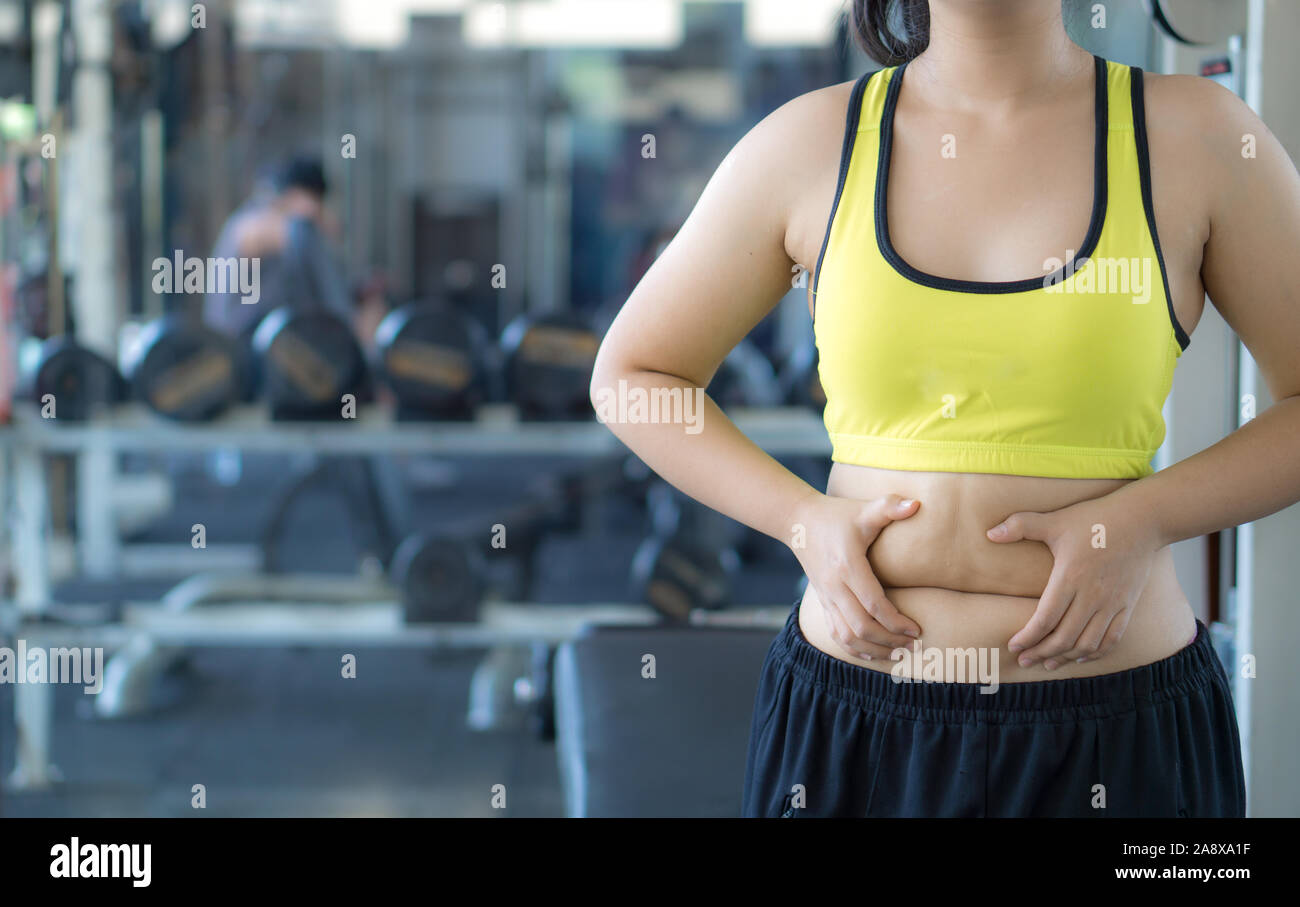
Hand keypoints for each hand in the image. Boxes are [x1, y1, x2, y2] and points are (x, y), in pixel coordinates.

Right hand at [789, 493, 922, 660]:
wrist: (798, 521)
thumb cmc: (837, 515)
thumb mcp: (863, 509)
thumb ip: (889, 506)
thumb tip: (917, 505)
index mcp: (847, 566)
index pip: (873, 604)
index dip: (896, 622)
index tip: (917, 629)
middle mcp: (834, 586)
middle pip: (861, 627)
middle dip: (889, 640)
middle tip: (913, 643)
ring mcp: (826, 597)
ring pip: (847, 637)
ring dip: (873, 649)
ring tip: (897, 652)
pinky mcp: (822, 602)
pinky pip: (836, 634)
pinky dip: (854, 648)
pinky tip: (872, 652)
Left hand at [986, 494, 1162, 669]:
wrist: (1143, 521)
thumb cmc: (1095, 520)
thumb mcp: (1055, 520)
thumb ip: (1020, 526)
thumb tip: (989, 533)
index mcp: (1070, 577)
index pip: (1045, 619)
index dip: (1028, 637)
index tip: (1013, 646)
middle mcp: (1092, 596)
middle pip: (1064, 637)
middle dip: (1040, 653)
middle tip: (1023, 661)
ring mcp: (1112, 603)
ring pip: (1087, 643)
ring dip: (1065, 658)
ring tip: (1047, 664)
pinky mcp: (1127, 605)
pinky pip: (1112, 639)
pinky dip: (1095, 653)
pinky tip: (1080, 657)